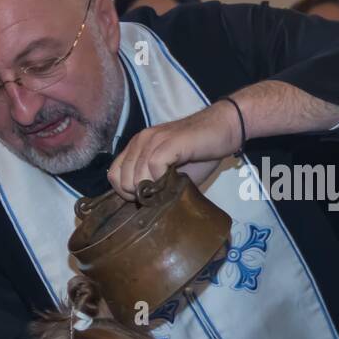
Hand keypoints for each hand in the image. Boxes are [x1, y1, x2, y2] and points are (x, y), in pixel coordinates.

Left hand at [107, 100, 238, 199]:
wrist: (224, 130)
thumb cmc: (201, 153)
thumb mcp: (173, 173)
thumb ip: (157, 185)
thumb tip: (147, 208)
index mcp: (138, 147)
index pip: (114, 175)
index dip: (126, 193)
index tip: (146, 199)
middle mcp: (140, 140)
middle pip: (121, 179)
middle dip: (138, 195)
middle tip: (159, 198)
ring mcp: (152, 139)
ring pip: (134, 176)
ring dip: (150, 190)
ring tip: (168, 191)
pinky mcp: (168, 142)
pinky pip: (153, 166)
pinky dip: (161, 180)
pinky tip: (173, 181)